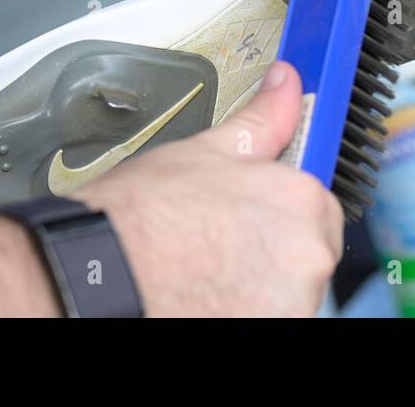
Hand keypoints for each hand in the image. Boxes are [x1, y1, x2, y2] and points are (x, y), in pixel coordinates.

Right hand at [75, 62, 343, 316]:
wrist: (99, 276)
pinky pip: (270, 313)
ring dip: (258, 280)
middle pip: (305, 248)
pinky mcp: (271, 330)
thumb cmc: (140, 217)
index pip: (316, 202)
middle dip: (270, 244)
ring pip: (288, 287)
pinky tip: (208, 292)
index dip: (276, 206)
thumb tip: (286, 84)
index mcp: (300, 200)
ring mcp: (292, 302)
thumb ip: (262, 120)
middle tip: (218, 237)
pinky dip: (245, 307)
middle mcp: (308, 256)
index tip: (250, 214)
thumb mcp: (204, 150)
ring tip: (207, 266)